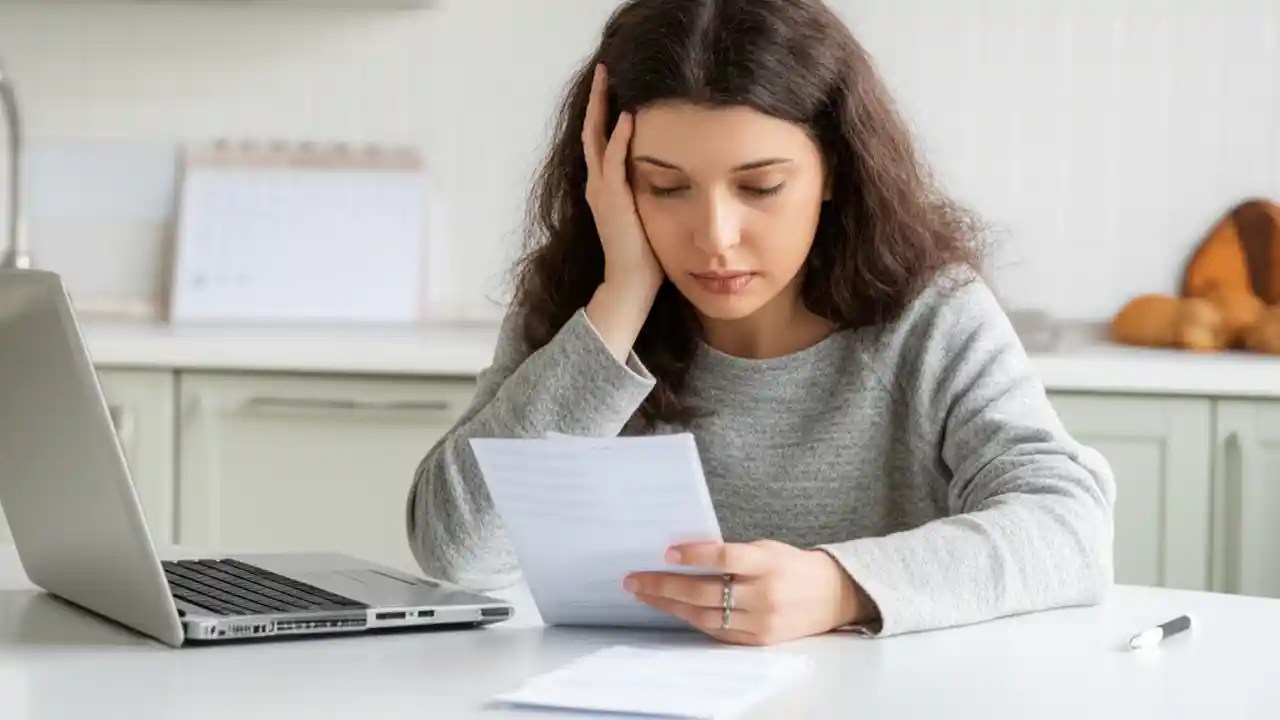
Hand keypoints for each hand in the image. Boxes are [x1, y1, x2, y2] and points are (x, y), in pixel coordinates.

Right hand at [581, 63, 663, 297]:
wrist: (632, 283)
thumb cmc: (646, 255)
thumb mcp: (648, 213)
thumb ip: (653, 190)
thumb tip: (676, 175)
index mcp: (605, 187)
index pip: (602, 140)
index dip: (606, 112)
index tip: (615, 87)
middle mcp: (597, 184)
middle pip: (592, 131)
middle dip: (598, 99)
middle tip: (604, 69)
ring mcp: (601, 190)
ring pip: (596, 138)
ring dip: (602, 107)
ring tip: (607, 79)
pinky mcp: (611, 199)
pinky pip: (614, 160)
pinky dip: (620, 137)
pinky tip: (629, 115)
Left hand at [623, 540, 874, 645]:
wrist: (832, 595)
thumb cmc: (792, 565)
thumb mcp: (767, 549)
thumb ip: (734, 553)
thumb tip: (684, 555)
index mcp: (768, 563)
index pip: (727, 558)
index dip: (695, 555)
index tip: (666, 552)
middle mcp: (765, 594)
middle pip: (707, 592)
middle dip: (666, 586)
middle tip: (635, 580)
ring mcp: (761, 621)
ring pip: (706, 616)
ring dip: (670, 605)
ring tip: (645, 594)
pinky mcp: (758, 640)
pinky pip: (717, 631)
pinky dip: (692, 619)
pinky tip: (672, 609)